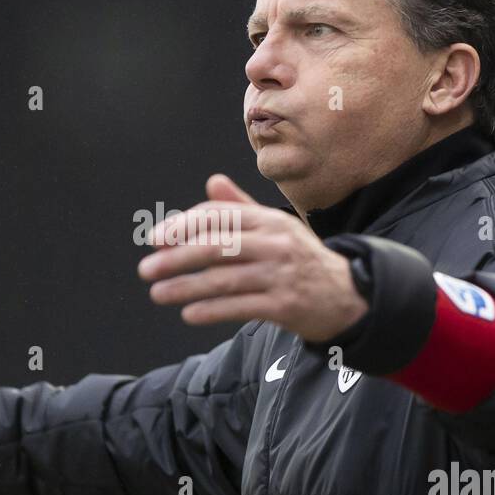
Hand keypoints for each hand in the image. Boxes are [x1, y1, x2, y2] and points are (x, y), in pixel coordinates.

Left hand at [138, 174, 368, 341]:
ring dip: (186, 287)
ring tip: (158, 293)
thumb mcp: (276, 228)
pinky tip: (188, 313)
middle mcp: (276, 244)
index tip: (156, 239)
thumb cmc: (300, 259)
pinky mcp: (286, 305)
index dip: (184, 226)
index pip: (219, 217)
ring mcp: (282, 275)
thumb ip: (241, 208)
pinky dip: (211, 310)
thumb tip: (211, 181)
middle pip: (217, 247)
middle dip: (176, 258)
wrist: (347, 295)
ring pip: (224, 280)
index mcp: (270, 220)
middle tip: (146, 269)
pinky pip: (240, 306)